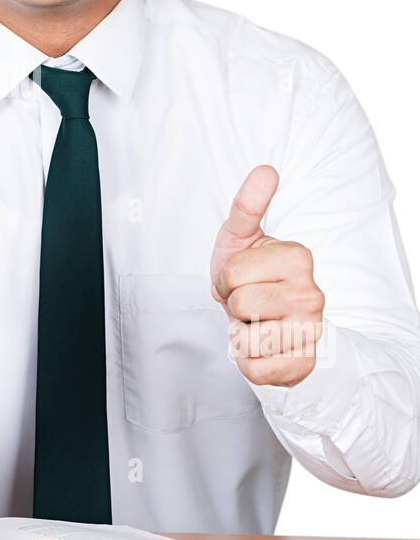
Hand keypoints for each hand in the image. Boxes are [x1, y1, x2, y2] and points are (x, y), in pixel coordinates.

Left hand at [210, 164, 324, 386]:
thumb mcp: (240, 238)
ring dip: (242, 334)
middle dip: (233, 305)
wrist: (266, 320)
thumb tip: (266, 170)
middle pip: (240, 304)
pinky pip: (255, 369)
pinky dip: (247, 361)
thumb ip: (248, 205)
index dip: (225, 279)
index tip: (241, 278)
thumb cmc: (250, 275)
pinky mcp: (305, 363)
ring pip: (248, 339)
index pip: (232, 273)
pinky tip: (262, 347)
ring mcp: (312, 330)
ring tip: (256, 323)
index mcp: (299, 257)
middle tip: (249, 302)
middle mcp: (313, 294)